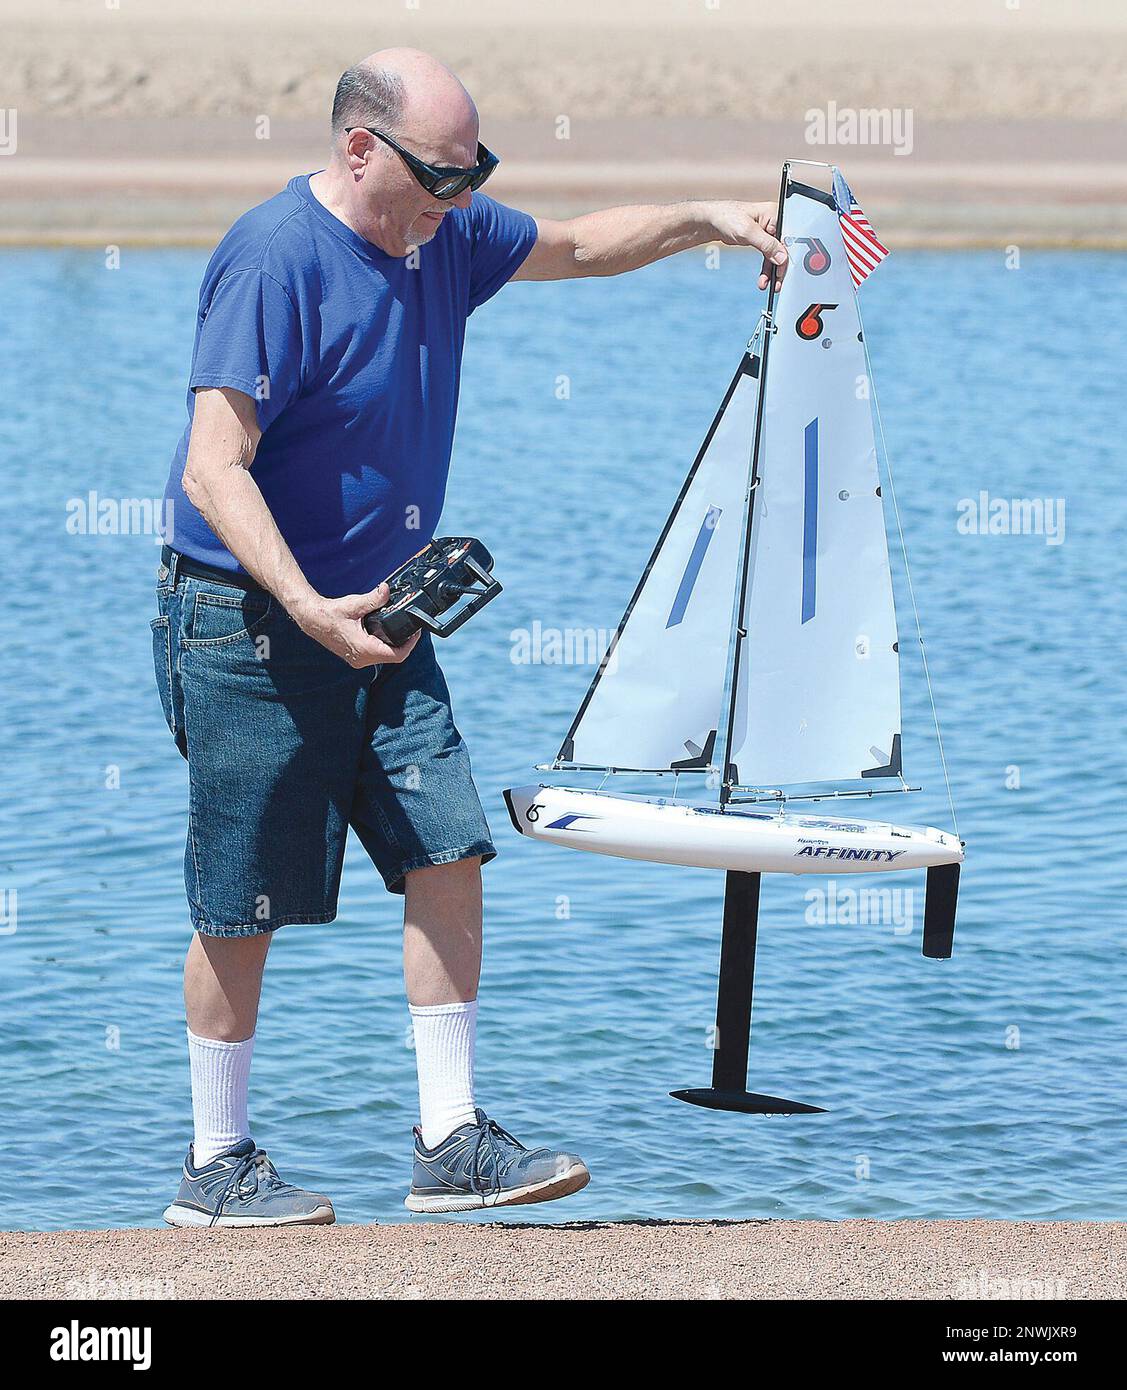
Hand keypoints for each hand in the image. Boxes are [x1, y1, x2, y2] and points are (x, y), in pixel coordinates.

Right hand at [290, 583, 419, 667]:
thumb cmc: (330, 614)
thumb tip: (386, 590)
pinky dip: (383, 646)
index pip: (397, 655)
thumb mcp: (355, 604)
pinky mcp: (355, 657)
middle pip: (393, 657)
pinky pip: (375, 656)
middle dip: (404, 644)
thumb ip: (374, 598)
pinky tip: (385, 634)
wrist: (312, 619)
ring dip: (393, 646)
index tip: (416, 633)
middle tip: (411, 630)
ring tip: (400, 631)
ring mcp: (358, 660)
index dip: (410, 645)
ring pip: (384, 657)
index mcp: (364, 649)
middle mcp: (362, 659)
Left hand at [702, 200, 787, 290]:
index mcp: (775, 214)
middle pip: (783, 249)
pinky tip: (763, 279)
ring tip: (765, 284)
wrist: (712, 222)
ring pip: (775, 256)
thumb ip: (767, 244)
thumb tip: (782, 257)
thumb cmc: (728, 218)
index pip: (787, 238)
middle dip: (779, 268)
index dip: (786, 257)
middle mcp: (774, 223)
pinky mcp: (761, 241)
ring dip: (772, 272)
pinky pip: (768, 257)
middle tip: (776, 284)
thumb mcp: (748, 232)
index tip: (781, 273)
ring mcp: (768, 233)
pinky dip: (766, 269)